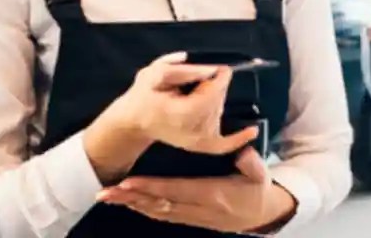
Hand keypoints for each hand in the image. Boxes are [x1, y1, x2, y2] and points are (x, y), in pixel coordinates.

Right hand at [84, 52, 258, 183]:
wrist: (135, 122)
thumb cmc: (143, 96)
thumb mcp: (153, 74)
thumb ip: (180, 69)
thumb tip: (209, 68)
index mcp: (182, 113)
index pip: (213, 90)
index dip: (218, 75)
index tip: (218, 67)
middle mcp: (194, 130)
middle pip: (217, 98)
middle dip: (211, 85)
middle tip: (191, 83)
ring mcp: (198, 141)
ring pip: (218, 108)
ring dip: (212, 97)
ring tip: (190, 95)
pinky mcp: (201, 146)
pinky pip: (225, 144)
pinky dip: (239, 138)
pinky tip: (252, 129)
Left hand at [97, 149, 297, 233]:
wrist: (264, 214)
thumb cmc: (258, 189)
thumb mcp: (261, 175)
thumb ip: (253, 163)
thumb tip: (243, 150)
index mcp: (214, 195)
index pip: (177, 190)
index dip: (152, 187)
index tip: (129, 182)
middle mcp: (199, 209)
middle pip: (159, 203)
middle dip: (131, 197)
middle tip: (106, 192)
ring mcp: (194, 216)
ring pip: (157, 211)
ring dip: (132, 204)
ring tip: (109, 196)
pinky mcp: (191, 219)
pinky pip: (164, 215)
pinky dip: (144, 209)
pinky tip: (129, 204)